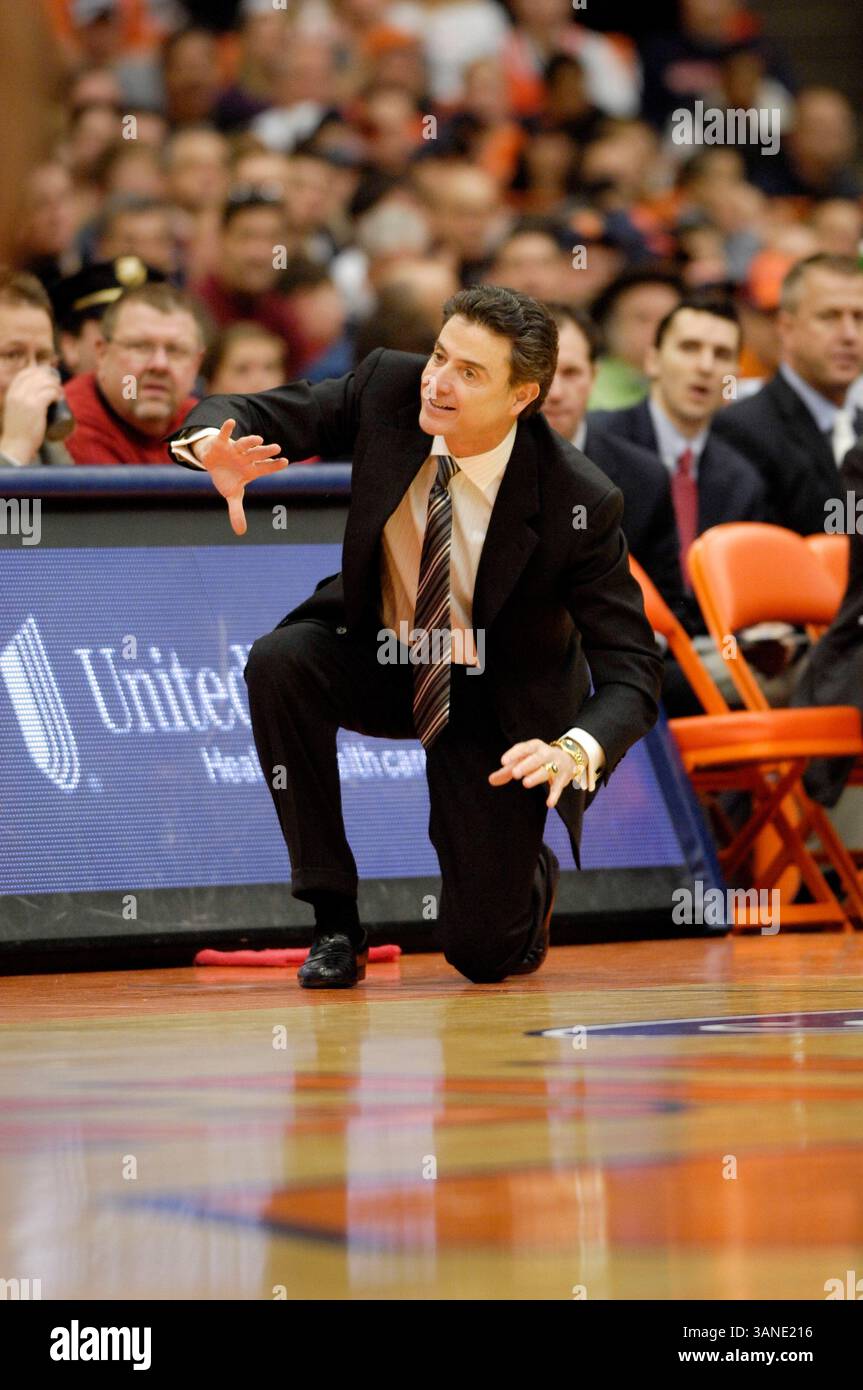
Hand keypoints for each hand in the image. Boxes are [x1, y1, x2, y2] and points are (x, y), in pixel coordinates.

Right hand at [0, 365, 62, 463]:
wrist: (17, 445)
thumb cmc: (18, 432)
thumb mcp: (14, 411)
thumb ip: (19, 403)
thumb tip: (33, 398)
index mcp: (11, 393)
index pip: (24, 374)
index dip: (38, 372)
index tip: (47, 379)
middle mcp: (17, 393)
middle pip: (37, 376)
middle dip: (50, 379)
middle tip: (58, 389)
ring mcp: (26, 399)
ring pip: (45, 383)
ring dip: (56, 386)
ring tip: (61, 394)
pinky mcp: (36, 406)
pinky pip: (50, 392)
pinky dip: (57, 393)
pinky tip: (60, 398)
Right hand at [193, 417, 289, 534]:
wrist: (213, 463)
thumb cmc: (227, 478)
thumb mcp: (231, 495)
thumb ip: (236, 511)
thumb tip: (240, 532)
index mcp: (251, 469)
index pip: (266, 467)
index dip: (274, 465)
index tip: (285, 462)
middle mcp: (245, 457)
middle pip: (258, 454)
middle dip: (266, 452)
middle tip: (277, 448)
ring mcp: (234, 449)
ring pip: (244, 444)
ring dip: (250, 441)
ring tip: (259, 439)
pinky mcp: (221, 443)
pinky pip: (224, 434)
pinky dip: (227, 429)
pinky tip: (231, 422)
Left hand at [489, 738, 580, 808]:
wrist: (568, 758)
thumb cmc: (538, 759)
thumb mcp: (524, 760)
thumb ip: (507, 771)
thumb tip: (491, 780)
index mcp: (534, 746)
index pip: (523, 748)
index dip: (513, 754)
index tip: (503, 762)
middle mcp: (546, 754)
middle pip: (535, 759)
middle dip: (525, 765)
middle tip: (514, 773)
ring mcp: (556, 765)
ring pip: (546, 771)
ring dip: (536, 776)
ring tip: (526, 783)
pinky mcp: (562, 779)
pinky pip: (558, 787)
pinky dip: (554, 795)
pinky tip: (549, 803)